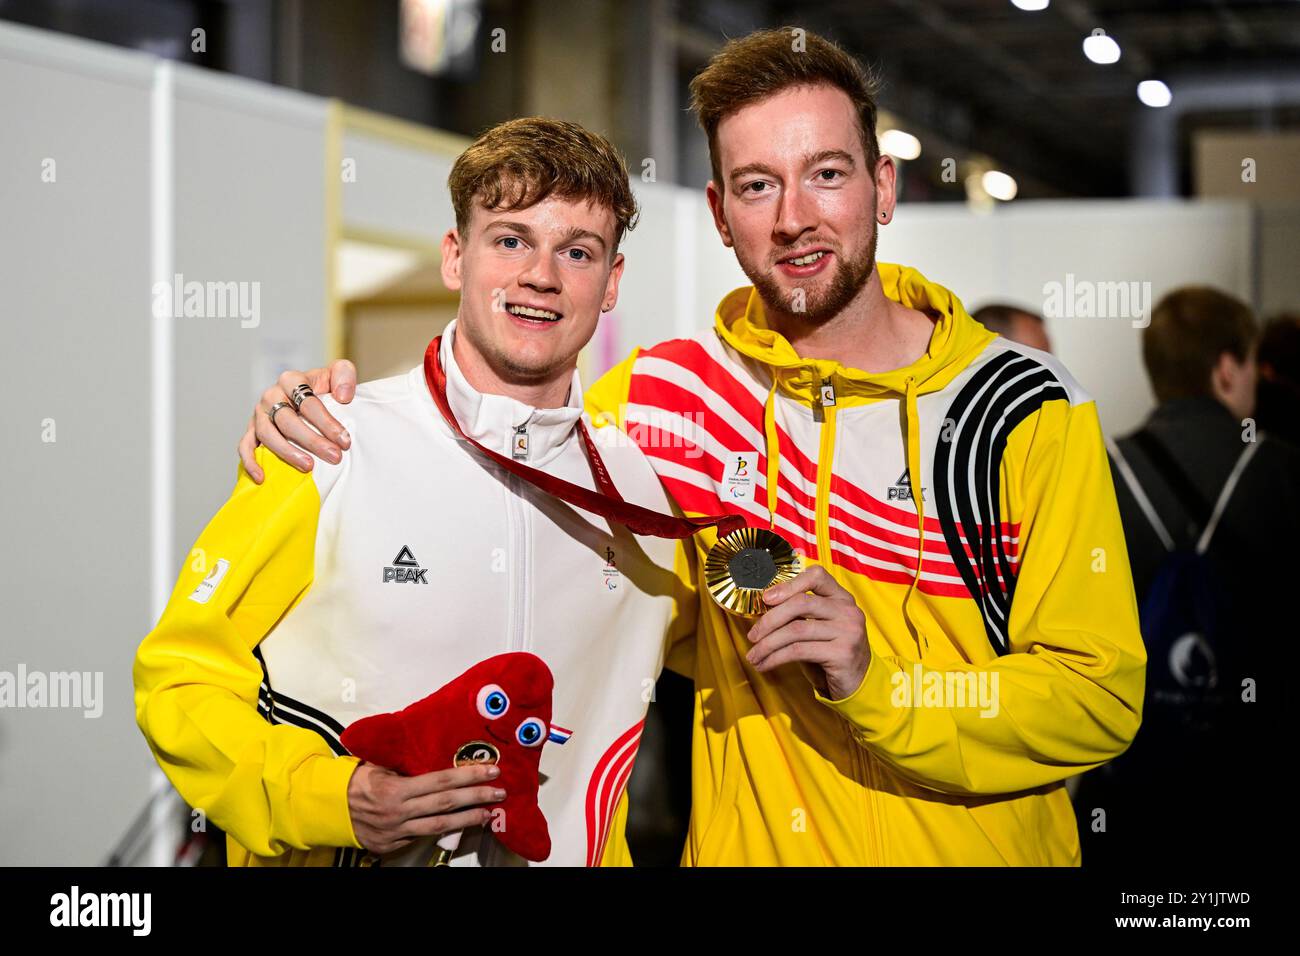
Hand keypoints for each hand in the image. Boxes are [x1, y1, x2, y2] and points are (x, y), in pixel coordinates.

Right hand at [240, 360, 357, 482]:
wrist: (310, 395)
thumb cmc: (325, 387)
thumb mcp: (338, 372)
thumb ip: (344, 374)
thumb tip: (342, 396)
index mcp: (291, 380)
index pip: (309, 403)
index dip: (327, 423)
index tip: (344, 441)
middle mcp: (272, 395)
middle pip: (288, 420)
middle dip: (312, 440)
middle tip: (334, 456)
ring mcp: (260, 413)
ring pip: (267, 434)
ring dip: (287, 452)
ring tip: (309, 467)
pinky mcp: (252, 429)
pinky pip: (245, 445)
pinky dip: (250, 461)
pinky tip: (262, 477)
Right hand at [345, 760, 505, 856]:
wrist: (326, 808)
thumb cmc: (354, 780)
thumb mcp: (378, 766)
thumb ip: (405, 766)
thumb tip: (434, 755)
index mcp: (395, 789)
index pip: (440, 781)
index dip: (468, 776)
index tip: (490, 770)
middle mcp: (398, 812)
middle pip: (446, 804)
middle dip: (476, 797)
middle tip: (500, 791)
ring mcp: (396, 832)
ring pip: (439, 826)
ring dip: (468, 819)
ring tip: (488, 813)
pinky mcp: (392, 845)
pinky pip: (422, 836)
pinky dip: (444, 830)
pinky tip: (461, 824)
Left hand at [745, 565, 870, 700]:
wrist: (859, 683)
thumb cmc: (831, 653)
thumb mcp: (818, 628)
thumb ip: (799, 614)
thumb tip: (764, 607)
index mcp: (842, 598)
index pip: (816, 576)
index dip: (788, 584)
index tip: (766, 599)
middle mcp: (848, 611)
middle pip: (801, 603)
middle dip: (770, 620)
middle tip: (752, 635)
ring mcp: (848, 631)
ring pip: (796, 630)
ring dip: (768, 644)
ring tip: (753, 656)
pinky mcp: (843, 653)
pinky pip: (799, 651)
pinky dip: (775, 658)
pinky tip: (765, 665)